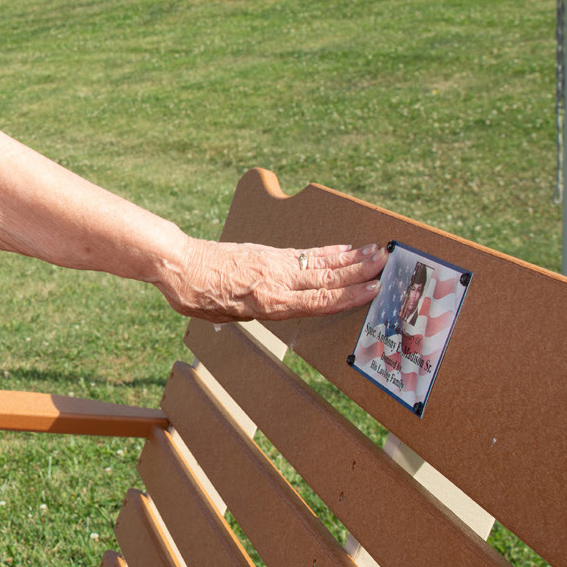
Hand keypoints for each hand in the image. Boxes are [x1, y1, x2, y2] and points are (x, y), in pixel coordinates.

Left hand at [159, 240, 386, 321]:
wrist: (177, 262)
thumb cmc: (196, 295)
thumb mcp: (225, 316)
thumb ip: (254, 313)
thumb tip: (274, 308)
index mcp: (268, 301)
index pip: (318, 300)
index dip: (349, 296)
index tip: (375, 289)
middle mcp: (276, 280)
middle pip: (326, 277)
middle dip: (359, 272)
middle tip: (389, 262)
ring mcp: (274, 263)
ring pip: (320, 262)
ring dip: (350, 257)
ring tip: (376, 250)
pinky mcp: (268, 252)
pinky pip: (305, 254)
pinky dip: (327, 252)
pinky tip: (342, 250)